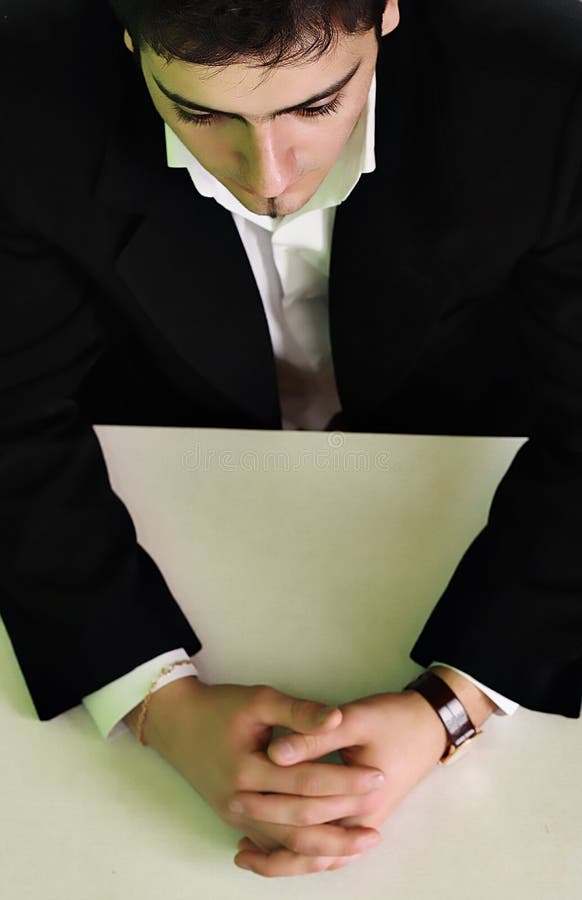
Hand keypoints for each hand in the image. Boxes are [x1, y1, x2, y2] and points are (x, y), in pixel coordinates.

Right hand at [124, 677, 385, 870]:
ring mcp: (236, 818)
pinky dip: (303, 853)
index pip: (306, 782)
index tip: (377, 776)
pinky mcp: (237, 823)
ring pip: (288, 844)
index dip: (345, 781)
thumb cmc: (219, 707)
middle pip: (301, 821)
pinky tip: (331, 852)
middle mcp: (240, 802)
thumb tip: (336, 719)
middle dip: (344, 819)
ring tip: (365, 841)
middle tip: (380, 811)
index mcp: (246, 769)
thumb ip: (298, 712)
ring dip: (329, 847)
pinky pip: (273, 848)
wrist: (176, 724)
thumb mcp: (258, 699)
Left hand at [231, 689, 449, 875]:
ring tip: (246, 852)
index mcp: (363, 798)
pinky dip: (304, 851)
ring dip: (286, 858)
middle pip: (312, 849)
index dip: (268, 813)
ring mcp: (366, 821)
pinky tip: (280, 842)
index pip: (308, 819)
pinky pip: (330, 844)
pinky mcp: (364, 815)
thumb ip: (314, 736)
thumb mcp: (355, 720)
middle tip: (234, 834)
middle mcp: (365, 819)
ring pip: (320, 856)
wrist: (432, 723)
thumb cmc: (396, 719)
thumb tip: (274, 753)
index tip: (235, 803)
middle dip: (270, 846)